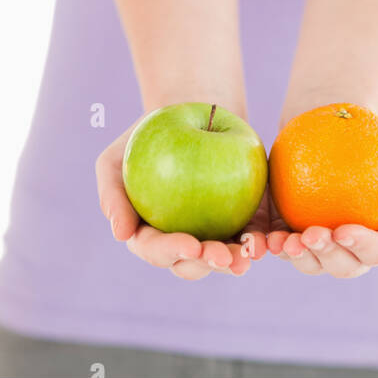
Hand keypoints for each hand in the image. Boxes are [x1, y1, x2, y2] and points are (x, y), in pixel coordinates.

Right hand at [95, 120, 259, 280]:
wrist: (191, 113)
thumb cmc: (146, 137)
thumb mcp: (116, 157)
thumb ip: (111, 192)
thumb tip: (120, 234)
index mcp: (147, 235)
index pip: (155, 249)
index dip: (172, 252)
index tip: (191, 245)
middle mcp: (178, 242)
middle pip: (189, 264)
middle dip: (206, 265)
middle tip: (223, 256)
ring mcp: (209, 235)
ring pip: (220, 258)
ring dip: (233, 261)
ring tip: (247, 256)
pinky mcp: (238, 222)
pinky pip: (247, 237)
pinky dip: (256, 243)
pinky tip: (266, 242)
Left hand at [265, 131, 377, 277]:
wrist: (340, 122)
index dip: (365, 248)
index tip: (344, 230)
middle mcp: (356, 249)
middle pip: (345, 265)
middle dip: (328, 256)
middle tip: (311, 234)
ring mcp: (325, 244)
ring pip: (312, 263)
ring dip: (299, 257)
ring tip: (285, 241)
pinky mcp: (295, 231)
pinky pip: (285, 246)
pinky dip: (275, 246)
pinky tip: (266, 238)